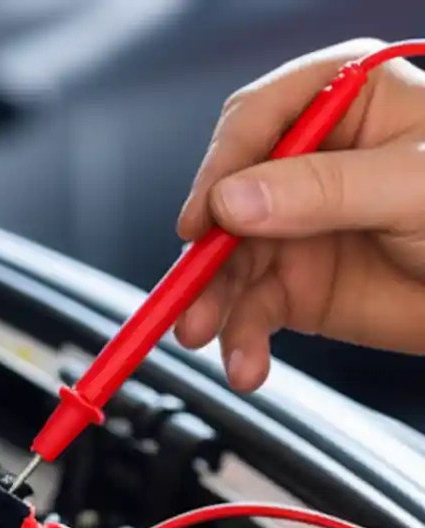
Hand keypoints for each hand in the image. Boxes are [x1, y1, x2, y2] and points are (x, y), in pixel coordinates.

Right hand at [174, 39, 424, 391]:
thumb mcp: (413, 187)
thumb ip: (323, 189)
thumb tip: (232, 200)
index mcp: (339, 103)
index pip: (255, 120)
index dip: (221, 169)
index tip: (204, 217)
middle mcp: (304, 161)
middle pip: (225, 196)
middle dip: (204, 251)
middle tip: (191, 290)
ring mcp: (295, 224)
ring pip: (227, 261)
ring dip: (211, 303)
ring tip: (203, 334)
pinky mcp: (295, 282)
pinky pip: (250, 307)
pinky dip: (241, 337)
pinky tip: (247, 360)